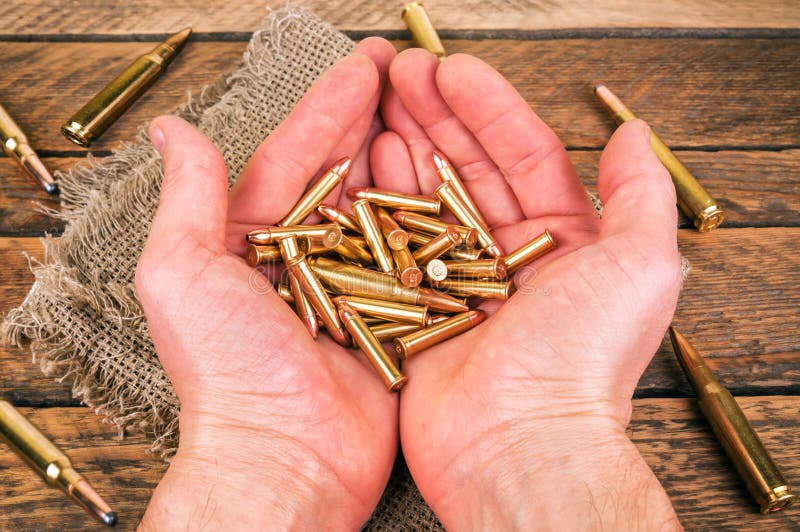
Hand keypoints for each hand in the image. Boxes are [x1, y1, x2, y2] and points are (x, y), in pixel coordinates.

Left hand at [136, 38, 397, 529]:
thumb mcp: (183, 272)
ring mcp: (354, 285)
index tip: (362, 64)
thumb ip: (188, 197)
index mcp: (254, 241)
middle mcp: (306, 258)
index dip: (329, 107)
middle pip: (346, 173)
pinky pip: (416, 255)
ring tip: (432, 110)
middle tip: (404, 72)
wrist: (285, 458)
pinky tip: (452, 180)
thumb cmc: (228, 372)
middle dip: (373, 118)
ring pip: (384, 206)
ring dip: (406, 156)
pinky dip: (433, 217)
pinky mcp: (393, 315)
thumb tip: (169, 128)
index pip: (297, 156)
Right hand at [377, 50, 682, 528]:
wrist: (518, 442)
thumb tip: (634, 132)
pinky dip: (382, 201)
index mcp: (564, 243)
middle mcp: (511, 258)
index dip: (488, 107)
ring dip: (407, 147)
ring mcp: (461, 282)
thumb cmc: (582, 359)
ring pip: (431, 199)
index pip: (523, 155)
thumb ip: (641, 193)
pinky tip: (366, 162)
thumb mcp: (641, 265)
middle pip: (470, 169)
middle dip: (437, 117)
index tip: (451, 70)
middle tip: (403, 73)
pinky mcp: (419, 308)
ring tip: (379, 102)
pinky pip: (398, 243)